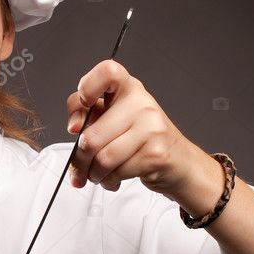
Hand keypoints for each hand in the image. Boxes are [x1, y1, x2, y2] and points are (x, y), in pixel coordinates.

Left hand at [65, 60, 197, 194]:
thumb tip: (74, 127)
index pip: (107, 71)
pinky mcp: (155, 153)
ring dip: (93, 174)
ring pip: (103, 159)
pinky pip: (117, 173)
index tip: (84, 107)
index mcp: (128, 88)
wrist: (179, 160)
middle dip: (79, 161)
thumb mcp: (113, 116)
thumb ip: (87, 113)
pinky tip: (113, 178)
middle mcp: (142, 103)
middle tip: (79, 169)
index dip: (87, 88)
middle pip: (92, 136)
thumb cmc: (140, 136)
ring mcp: (151, 127)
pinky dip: (109, 181)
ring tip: (97, 175)